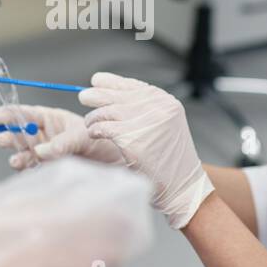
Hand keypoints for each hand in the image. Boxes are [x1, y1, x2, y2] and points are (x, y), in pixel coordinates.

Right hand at [0, 104, 123, 169]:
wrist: (118, 166)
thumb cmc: (104, 143)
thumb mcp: (84, 137)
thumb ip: (63, 143)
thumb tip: (40, 151)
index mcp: (53, 119)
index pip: (27, 113)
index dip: (10, 113)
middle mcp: (46, 136)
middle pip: (21, 134)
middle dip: (10, 136)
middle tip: (2, 140)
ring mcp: (46, 153)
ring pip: (24, 152)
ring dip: (17, 155)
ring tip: (16, 159)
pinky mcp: (48, 170)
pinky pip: (32, 169)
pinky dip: (27, 169)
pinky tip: (25, 168)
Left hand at [78, 73, 213, 228]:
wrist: (183, 186)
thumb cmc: (170, 160)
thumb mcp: (164, 125)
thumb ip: (144, 109)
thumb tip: (110, 94)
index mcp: (165, 102)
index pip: (132, 85)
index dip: (111, 81)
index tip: (96, 80)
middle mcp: (157, 108)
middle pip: (117, 95)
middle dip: (96, 95)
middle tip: (83, 96)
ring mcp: (145, 123)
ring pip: (107, 112)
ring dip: (94, 117)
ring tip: (90, 124)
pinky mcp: (132, 140)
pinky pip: (104, 128)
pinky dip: (95, 130)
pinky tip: (93, 134)